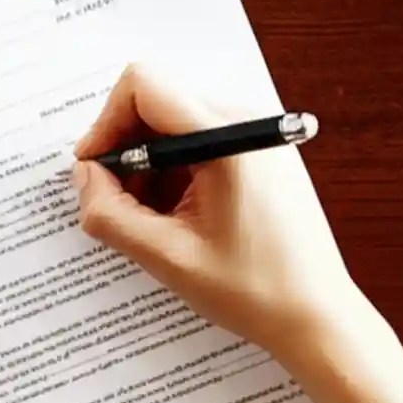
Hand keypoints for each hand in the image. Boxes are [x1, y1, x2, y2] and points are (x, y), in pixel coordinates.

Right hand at [72, 65, 402, 402]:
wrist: (317, 316)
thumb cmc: (255, 290)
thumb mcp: (166, 256)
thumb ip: (110, 213)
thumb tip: (84, 176)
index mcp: (228, 138)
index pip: (143, 85)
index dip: (106, 123)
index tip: (96, 167)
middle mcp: (245, 121)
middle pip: (156, 102)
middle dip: (126, 149)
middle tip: (119, 202)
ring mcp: (256, 133)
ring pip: (173, 121)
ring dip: (148, 162)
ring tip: (152, 216)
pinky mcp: (260, 149)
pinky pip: (198, 138)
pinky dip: (173, 168)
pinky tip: (176, 213)